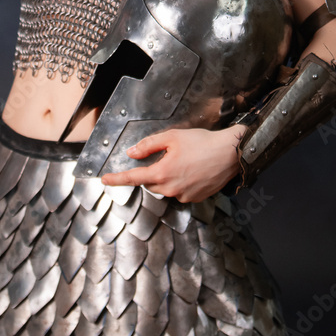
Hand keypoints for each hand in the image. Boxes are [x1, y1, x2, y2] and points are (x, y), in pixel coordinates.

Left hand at [100, 124, 245, 202]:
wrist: (230, 154)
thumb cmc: (202, 143)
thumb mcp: (172, 137)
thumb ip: (149, 145)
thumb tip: (132, 153)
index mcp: (162, 172)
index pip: (133, 178)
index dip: (117, 179)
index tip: (104, 180)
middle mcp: (171, 188)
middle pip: (150, 182)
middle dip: (152, 171)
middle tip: (167, 156)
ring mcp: (183, 195)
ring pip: (165, 187)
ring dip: (167, 176)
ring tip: (185, 160)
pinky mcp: (194, 198)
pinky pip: (180, 192)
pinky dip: (181, 182)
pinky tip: (192, 170)